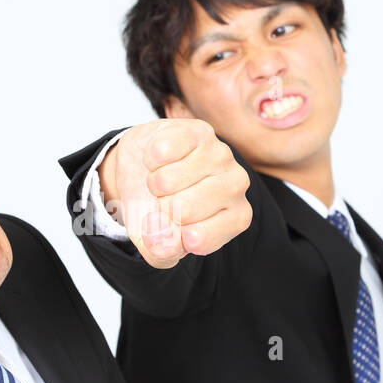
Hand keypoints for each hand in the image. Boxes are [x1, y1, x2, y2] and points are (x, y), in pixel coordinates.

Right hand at [98, 118, 251, 268]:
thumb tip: (164, 239)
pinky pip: (161, 152)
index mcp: (236, 218)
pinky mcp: (199, 130)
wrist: (144, 168)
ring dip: (153, 183)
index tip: (172, 226)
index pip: (199, 239)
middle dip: (160, 207)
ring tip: (163, 181)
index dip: (171, 236)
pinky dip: (149, 160)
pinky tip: (160, 160)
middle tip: (166, 200)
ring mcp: (221, 155)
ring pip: (167, 180)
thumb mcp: (156, 241)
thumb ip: (161, 251)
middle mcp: (237, 186)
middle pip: (182, 208)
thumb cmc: (158, 208)